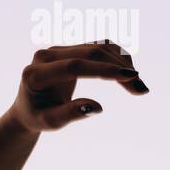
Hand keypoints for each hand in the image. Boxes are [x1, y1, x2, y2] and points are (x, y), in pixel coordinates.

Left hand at [7, 40, 148, 132]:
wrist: (28, 108)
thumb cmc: (38, 117)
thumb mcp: (50, 122)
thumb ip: (70, 114)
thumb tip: (96, 108)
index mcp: (35, 74)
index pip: (74, 66)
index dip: (103, 70)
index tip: (130, 76)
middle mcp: (45, 56)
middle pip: (89, 54)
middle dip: (118, 68)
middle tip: (141, 89)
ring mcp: (57, 50)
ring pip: (97, 48)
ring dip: (121, 63)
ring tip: (139, 86)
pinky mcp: (69, 49)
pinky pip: (98, 47)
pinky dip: (116, 57)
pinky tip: (128, 73)